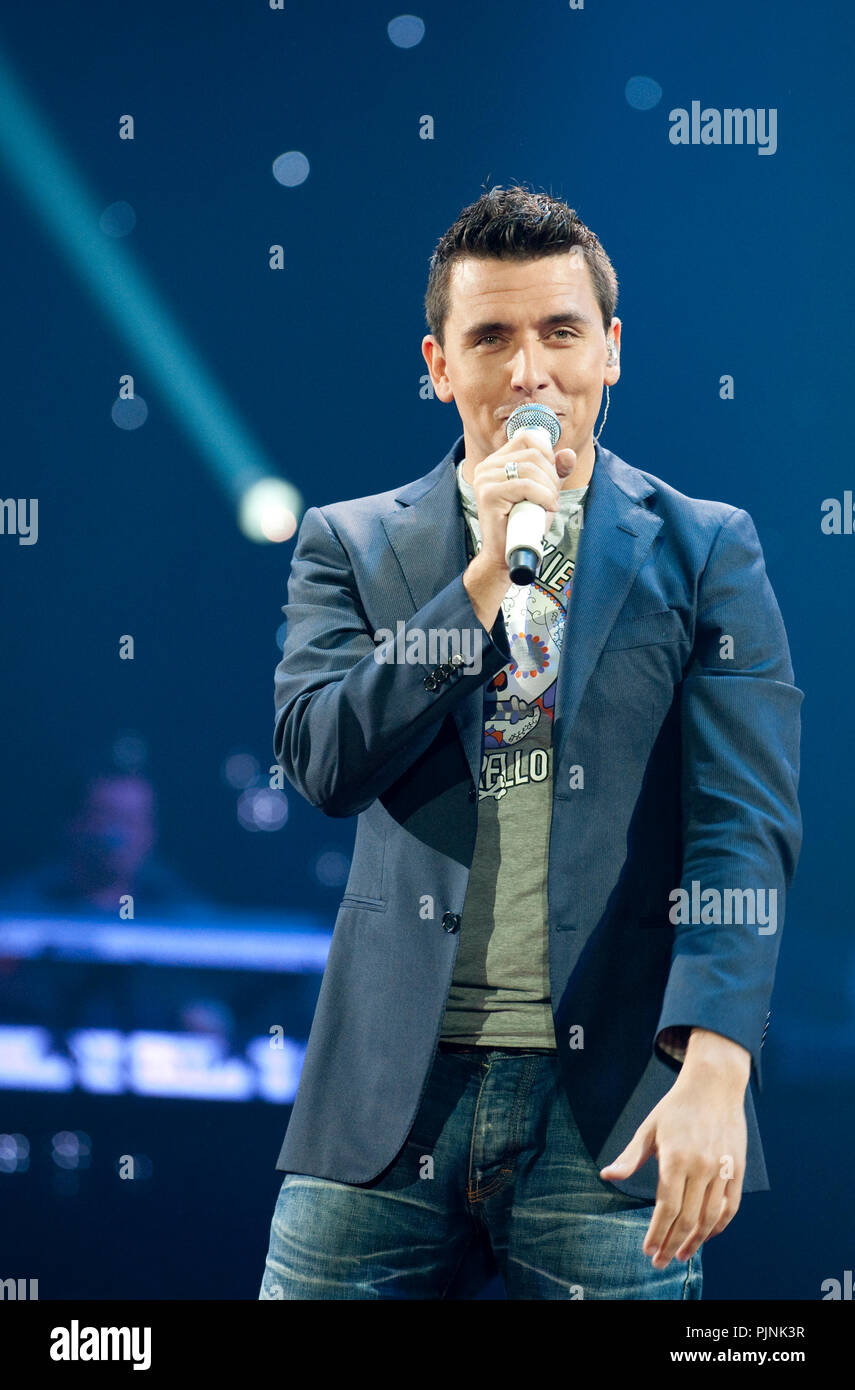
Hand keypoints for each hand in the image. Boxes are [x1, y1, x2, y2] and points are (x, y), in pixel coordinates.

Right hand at [470, 429, 577, 576]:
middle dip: (552, 475)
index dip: (548, 453)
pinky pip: (525, 486)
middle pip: (533, 454)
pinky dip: (543, 496)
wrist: (507, 553)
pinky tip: (547, 508)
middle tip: (553, 497)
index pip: (527, 437)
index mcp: (497, 461)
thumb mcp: (544, 492)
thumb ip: (556, 472)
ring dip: (549, 488)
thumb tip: (569, 454)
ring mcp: (484, 479)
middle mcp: (487, 466)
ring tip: (550, 504)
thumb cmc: (524, 523)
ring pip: (530, 469)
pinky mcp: (488, 494)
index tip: (552, 476)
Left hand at [599, 1055, 747, 1268]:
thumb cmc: (677, 1107)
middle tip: (660, 1261)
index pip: (666, 1207)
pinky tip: (706, 1235)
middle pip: (687, 1218)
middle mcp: (701, 1166)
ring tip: (681, 1255)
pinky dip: (719, 1225)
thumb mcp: (649, 1128)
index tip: (648, 1250)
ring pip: (710, 1217)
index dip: (657, 1233)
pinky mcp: (738, 1169)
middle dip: (672, 1244)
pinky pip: (730, 1206)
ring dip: (696, 1241)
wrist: (714, 1086)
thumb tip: (607, 1176)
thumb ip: (630, 1157)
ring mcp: (722, 1169)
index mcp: (676, 1157)